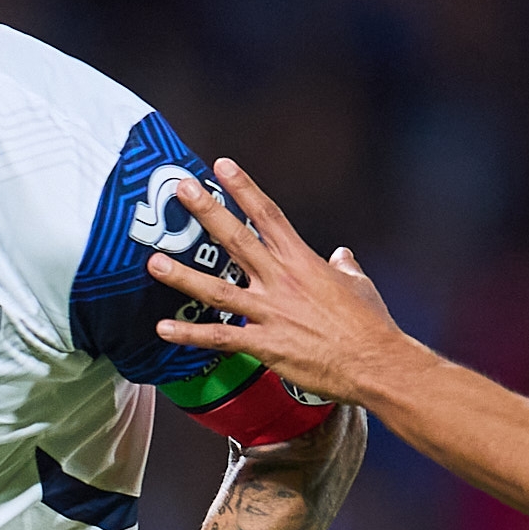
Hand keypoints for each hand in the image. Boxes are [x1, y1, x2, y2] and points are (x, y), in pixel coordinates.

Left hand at [148, 155, 408, 408]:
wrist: (375, 363)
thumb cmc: (370, 326)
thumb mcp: (359, 286)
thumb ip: (344, 267)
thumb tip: (342, 255)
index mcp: (302, 261)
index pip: (268, 215)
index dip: (244, 188)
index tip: (222, 165)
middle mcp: (281, 280)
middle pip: (237, 238)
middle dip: (206, 212)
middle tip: (179, 189)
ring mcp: (270, 311)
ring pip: (217, 288)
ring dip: (183, 275)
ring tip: (152, 263)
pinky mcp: (264, 344)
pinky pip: (219, 337)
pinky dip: (189, 334)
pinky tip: (162, 328)